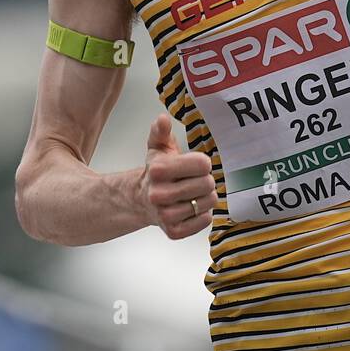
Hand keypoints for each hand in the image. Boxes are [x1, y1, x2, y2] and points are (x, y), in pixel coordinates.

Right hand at [139, 112, 216, 238]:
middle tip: (193, 181)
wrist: (141, 200)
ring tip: (192, 194)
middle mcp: (159, 194)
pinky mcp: (173, 232)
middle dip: (204, 181)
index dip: (202, 163)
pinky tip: (192, 208)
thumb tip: (162, 119)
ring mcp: (165, 214)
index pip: (203, 164)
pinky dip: (203, 214)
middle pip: (207, 184)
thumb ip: (160, 132)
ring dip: (205, 198)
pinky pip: (205, 221)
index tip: (194, 165)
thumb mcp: (157, 148)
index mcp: (158, 170)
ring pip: (208, 203)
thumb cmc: (156, 172)